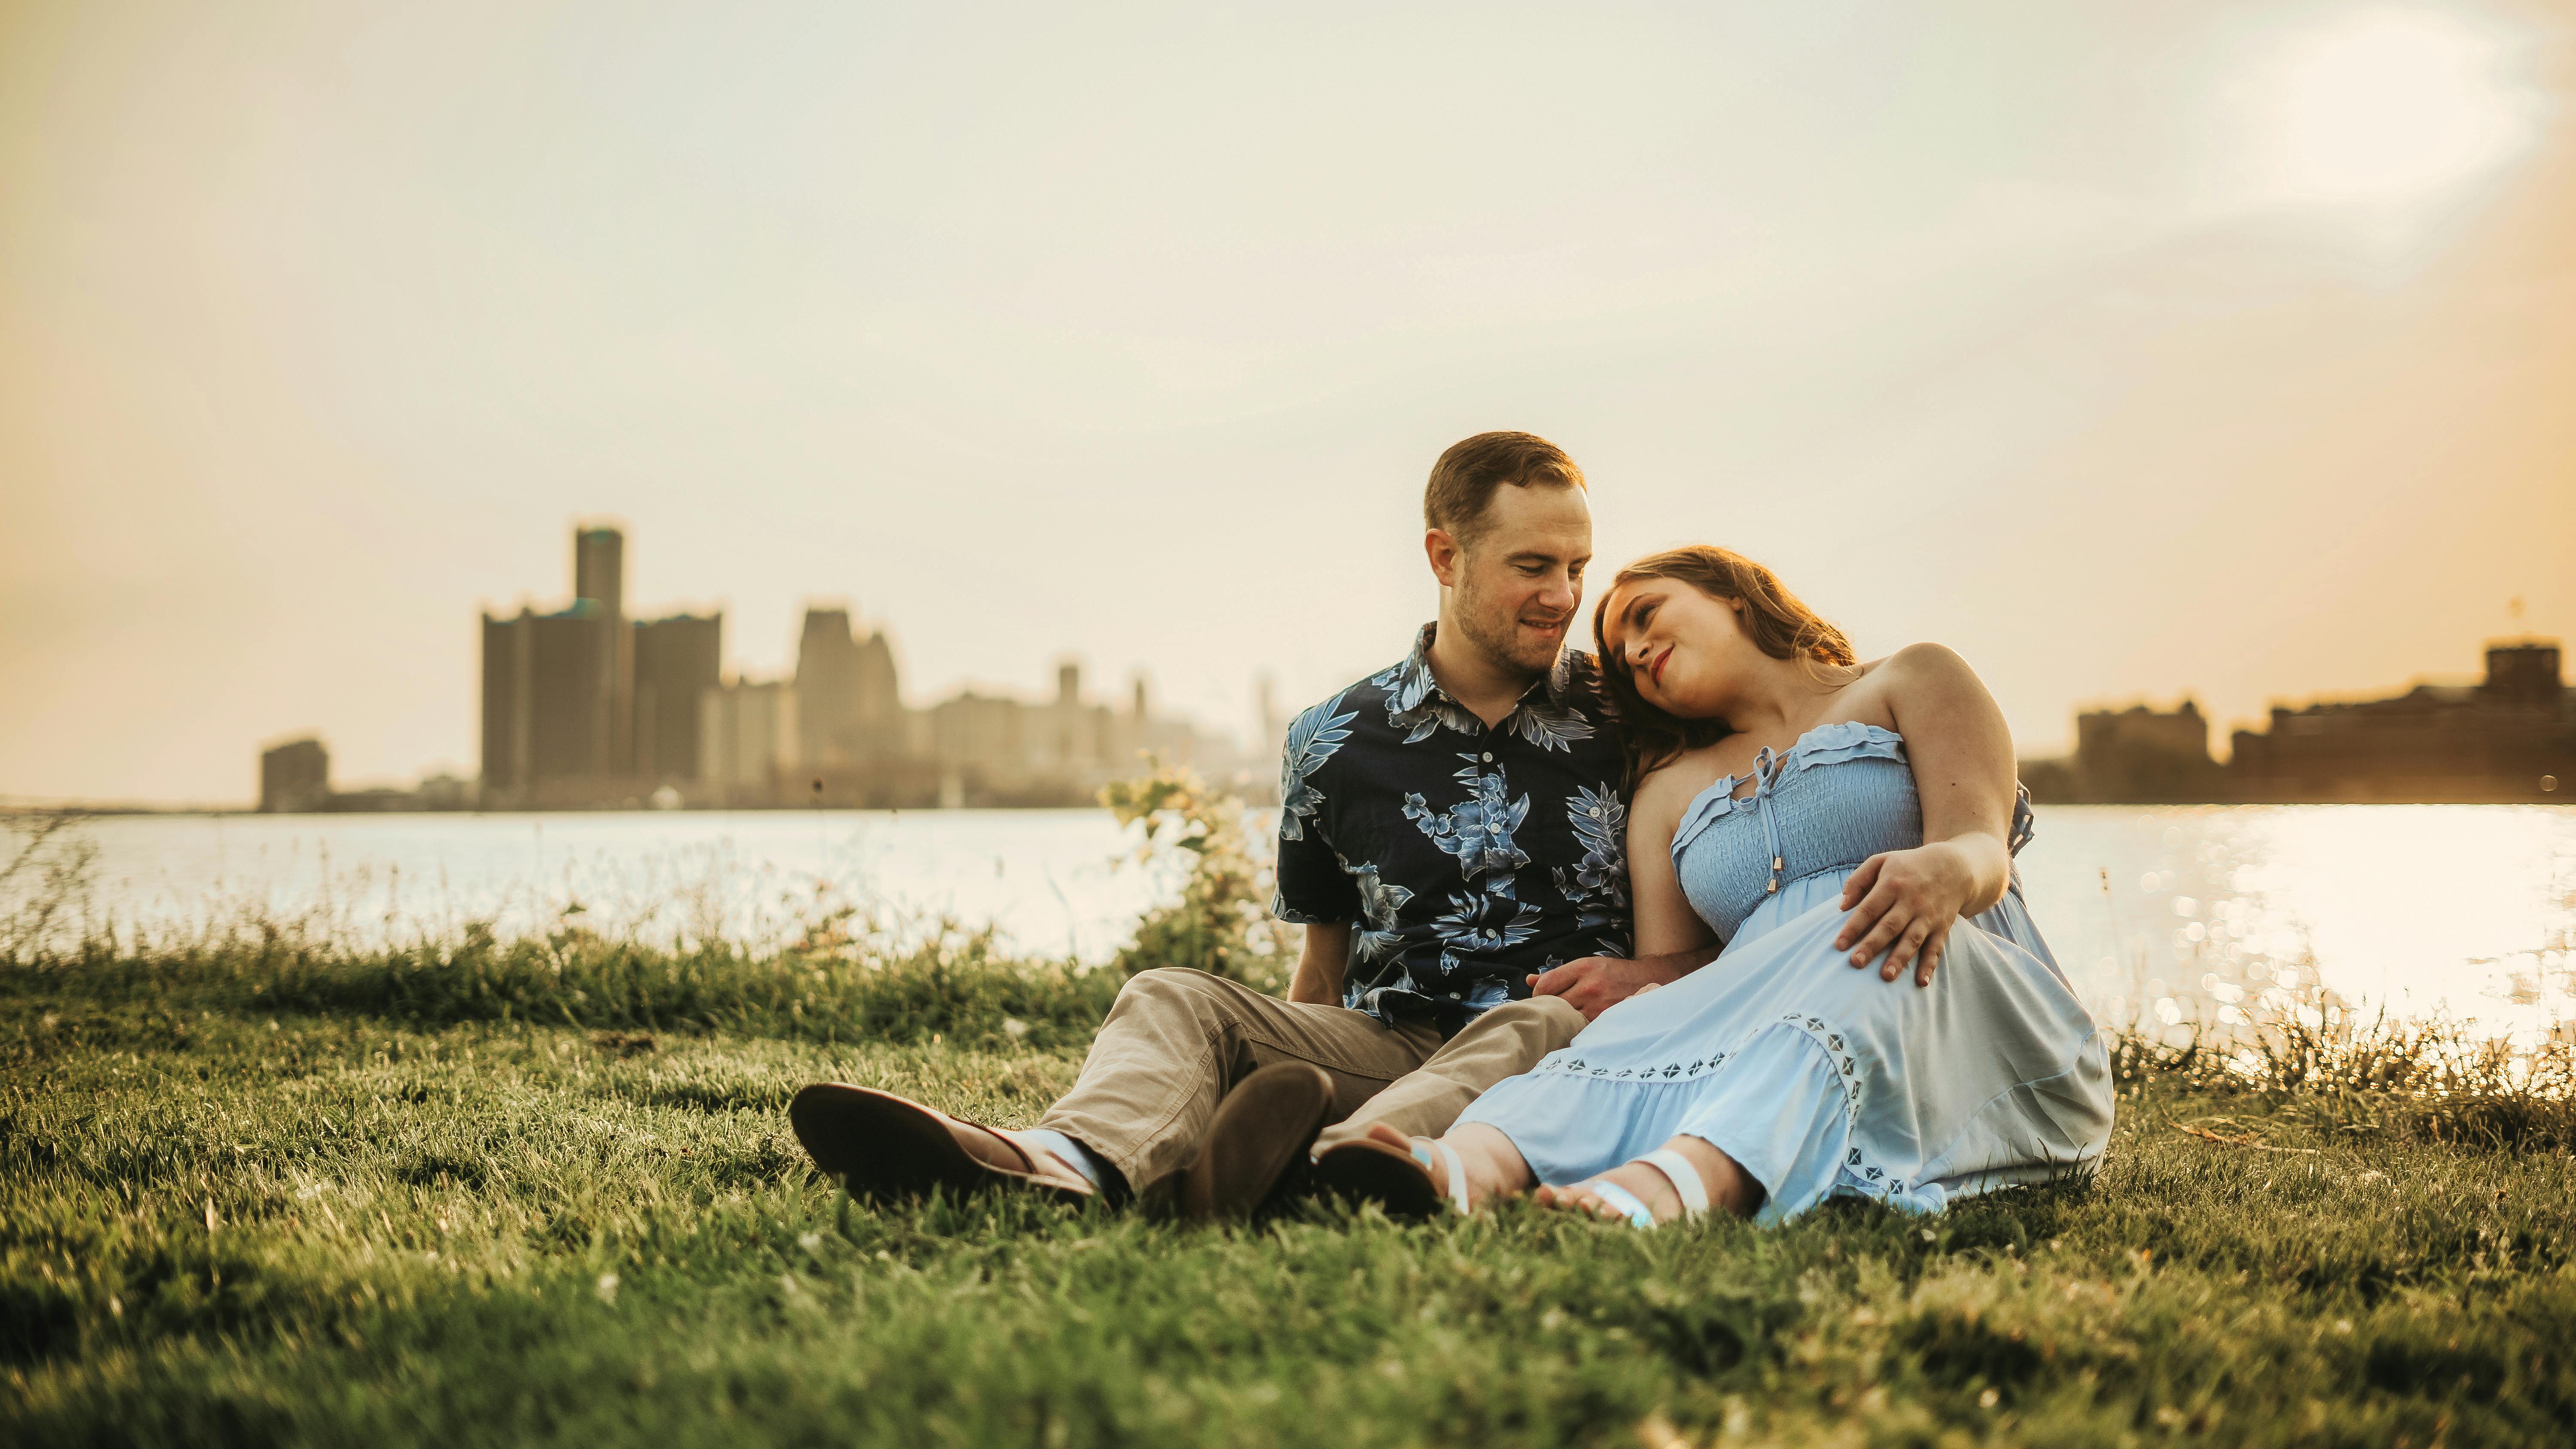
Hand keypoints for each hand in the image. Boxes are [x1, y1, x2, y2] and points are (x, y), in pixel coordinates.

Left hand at [1525, 954, 1688, 1021]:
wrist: (1649, 980)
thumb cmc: (1612, 973)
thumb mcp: (1586, 965)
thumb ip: (1557, 974)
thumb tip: (1529, 981)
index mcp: (1583, 968)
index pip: (1546, 985)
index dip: (1538, 995)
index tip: (1541, 999)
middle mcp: (1591, 986)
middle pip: (1554, 1004)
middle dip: (1549, 1009)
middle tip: (1551, 1012)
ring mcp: (1600, 1006)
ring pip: (1567, 1020)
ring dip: (1563, 1021)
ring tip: (1565, 1019)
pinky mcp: (1608, 1021)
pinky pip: (1583, 1029)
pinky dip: (1577, 1029)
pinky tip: (1578, 1027)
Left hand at [1834, 844, 1974, 986]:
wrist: (1953, 866)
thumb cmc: (1908, 866)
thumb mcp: (1881, 861)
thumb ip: (1858, 880)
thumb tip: (1842, 905)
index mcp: (1892, 884)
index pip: (1869, 908)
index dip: (1854, 927)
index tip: (1838, 945)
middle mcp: (1911, 901)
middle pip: (1889, 926)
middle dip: (1873, 945)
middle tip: (1856, 963)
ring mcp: (1928, 915)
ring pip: (1912, 939)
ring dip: (1899, 958)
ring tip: (1886, 976)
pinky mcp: (1942, 926)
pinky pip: (1935, 948)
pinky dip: (1929, 965)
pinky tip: (1921, 981)